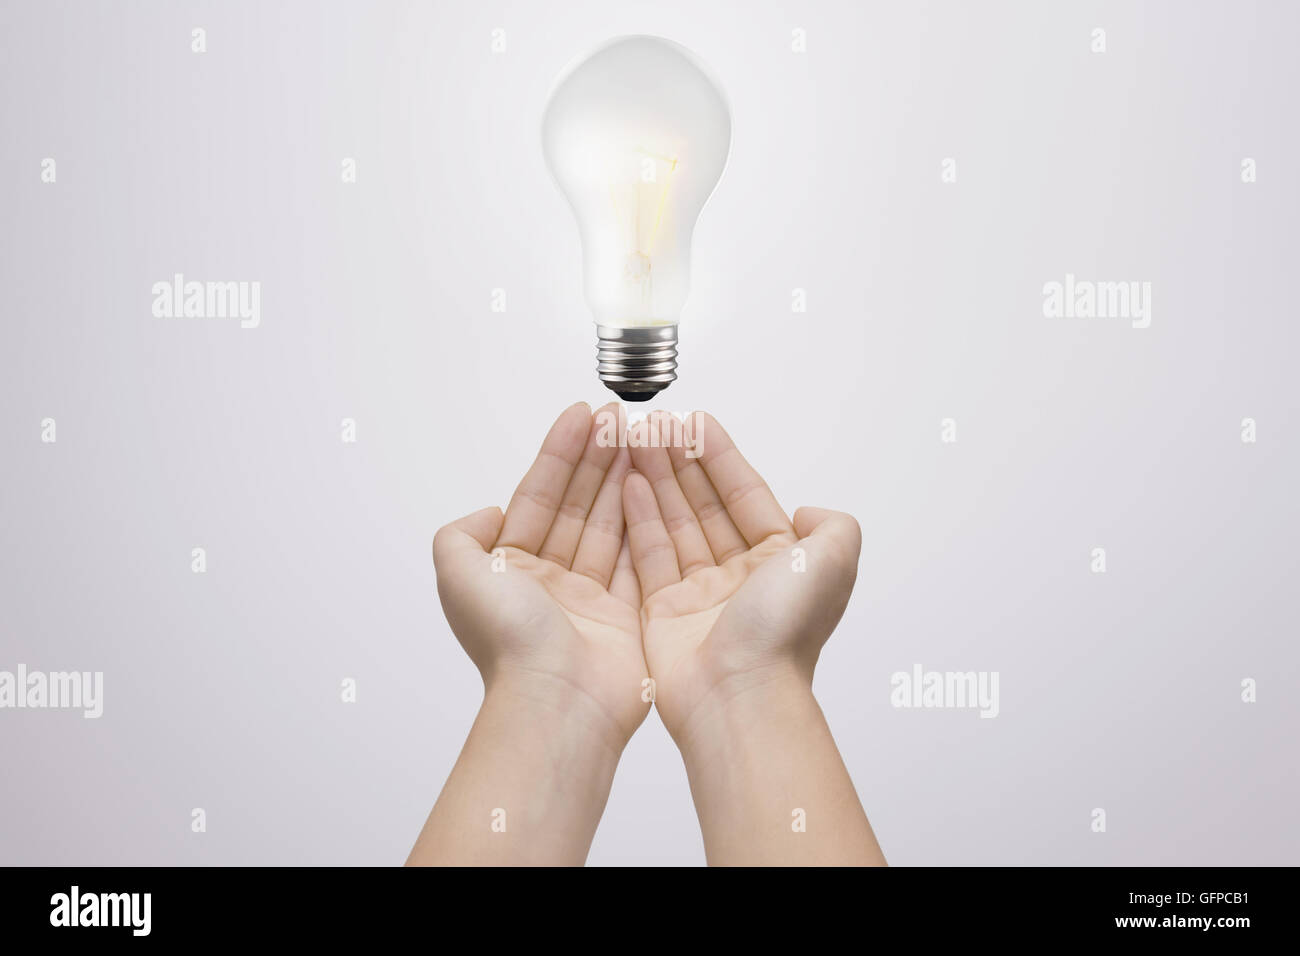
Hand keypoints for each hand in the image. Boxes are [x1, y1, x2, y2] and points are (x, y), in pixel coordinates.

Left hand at [433, 402, 649, 750]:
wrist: (558, 698)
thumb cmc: (510, 642)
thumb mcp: (456, 573)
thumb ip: (459, 534)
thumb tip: (489, 513)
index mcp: (509, 571)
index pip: (538, 496)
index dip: (559, 453)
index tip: (580, 417)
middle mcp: (549, 582)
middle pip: (576, 504)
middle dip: (597, 458)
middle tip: (619, 418)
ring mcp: (589, 598)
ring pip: (608, 523)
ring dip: (623, 478)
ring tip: (641, 438)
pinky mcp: (625, 614)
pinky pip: (637, 556)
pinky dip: (644, 519)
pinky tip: (652, 484)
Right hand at [622, 411, 860, 745]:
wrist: (738, 693)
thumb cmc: (782, 633)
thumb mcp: (832, 562)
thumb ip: (833, 527)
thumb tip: (810, 511)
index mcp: (780, 563)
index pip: (746, 494)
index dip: (721, 456)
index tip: (698, 422)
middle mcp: (739, 576)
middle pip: (704, 503)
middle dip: (680, 461)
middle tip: (655, 424)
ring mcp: (699, 594)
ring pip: (674, 522)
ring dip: (655, 479)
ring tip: (635, 442)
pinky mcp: (662, 612)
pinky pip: (648, 553)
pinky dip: (637, 516)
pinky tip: (627, 483)